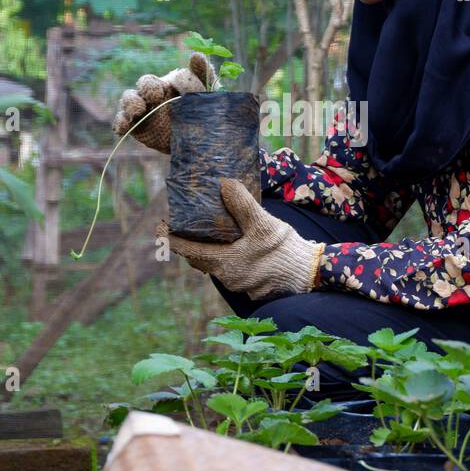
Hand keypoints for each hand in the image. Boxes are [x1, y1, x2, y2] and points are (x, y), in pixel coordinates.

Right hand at [112, 52, 216, 154]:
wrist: (200, 136)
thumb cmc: (201, 108)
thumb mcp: (206, 91)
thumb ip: (202, 74)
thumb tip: (196, 55)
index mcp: (164, 83)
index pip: (161, 78)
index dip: (165, 82)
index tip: (180, 86)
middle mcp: (150, 95)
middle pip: (143, 84)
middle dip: (147, 88)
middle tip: (157, 94)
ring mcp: (141, 111)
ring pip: (128, 100)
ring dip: (130, 103)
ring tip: (138, 110)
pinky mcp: (137, 128)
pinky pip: (122, 123)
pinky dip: (120, 123)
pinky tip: (124, 126)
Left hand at [158, 179, 323, 301]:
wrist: (310, 273)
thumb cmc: (284, 249)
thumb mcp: (262, 223)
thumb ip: (241, 205)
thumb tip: (223, 184)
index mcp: (224, 263)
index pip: (188, 251)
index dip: (171, 238)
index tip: (159, 226)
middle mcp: (228, 278)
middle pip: (200, 260)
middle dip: (190, 243)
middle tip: (183, 225)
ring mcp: (240, 285)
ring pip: (216, 266)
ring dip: (210, 251)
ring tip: (209, 232)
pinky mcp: (253, 286)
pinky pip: (232, 270)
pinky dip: (227, 257)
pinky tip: (235, 245)